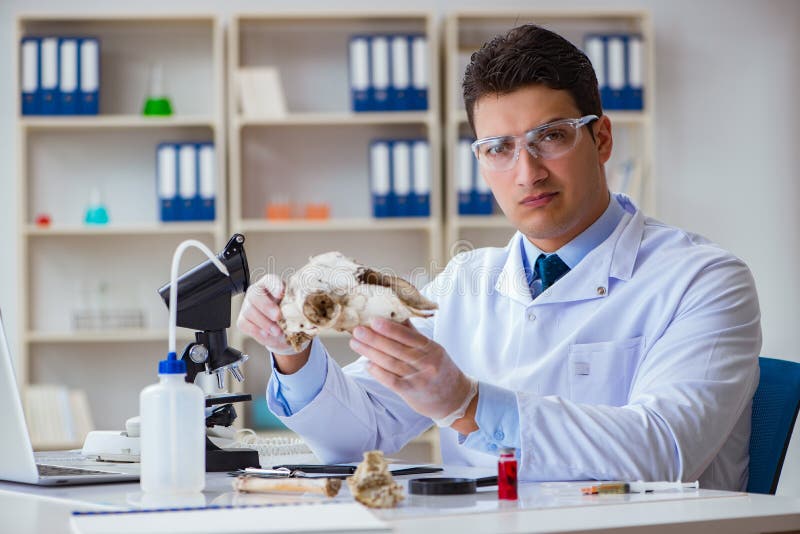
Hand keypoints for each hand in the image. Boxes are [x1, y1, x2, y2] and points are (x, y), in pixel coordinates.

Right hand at [236, 274, 306, 355]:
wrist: (282, 332)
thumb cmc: (288, 315)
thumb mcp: (295, 308)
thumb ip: (299, 307)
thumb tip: (311, 315)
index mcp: (271, 285)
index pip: (270, 280)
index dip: (275, 286)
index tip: (282, 293)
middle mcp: (257, 292)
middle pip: (255, 294)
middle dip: (267, 306)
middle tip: (278, 317)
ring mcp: (248, 306)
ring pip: (250, 311)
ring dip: (264, 323)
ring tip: (277, 331)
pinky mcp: (243, 319)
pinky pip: (245, 324)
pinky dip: (257, 332)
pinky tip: (267, 335)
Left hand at [350, 317, 474, 422]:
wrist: (456, 398)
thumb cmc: (441, 369)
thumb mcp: (434, 349)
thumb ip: (414, 335)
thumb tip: (396, 316)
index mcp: (432, 348)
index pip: (408, 336)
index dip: (390, 328)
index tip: (373, 320)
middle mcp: (426, 363)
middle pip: (396, 348)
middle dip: (374, 339)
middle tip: (357, 330)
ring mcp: (419, 379)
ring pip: (391, 363)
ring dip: (370, 353)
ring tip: (356, 343)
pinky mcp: (412, 393)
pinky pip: (391, 381)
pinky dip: (378, 372)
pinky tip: (367, 364)